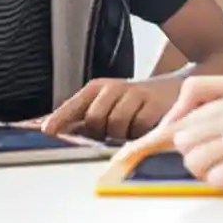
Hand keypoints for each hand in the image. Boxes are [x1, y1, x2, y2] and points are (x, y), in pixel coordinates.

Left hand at [41, 77, 180, 140]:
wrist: (176, 90)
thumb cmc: (136, 104)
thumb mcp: (108, 105)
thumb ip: (83, 119)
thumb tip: (48, 131)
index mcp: (98, 88)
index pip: (73, 104)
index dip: (59, 119)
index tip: (46, 132)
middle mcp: (114, 88)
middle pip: (95, 119)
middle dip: (101, 132)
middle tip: (113, 132)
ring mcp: (135, 94)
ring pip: (116, 125)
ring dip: (122, 134)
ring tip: (132, 128)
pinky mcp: (154, 104)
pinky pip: (137, 128)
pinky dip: (140, 133)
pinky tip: (146, 126)